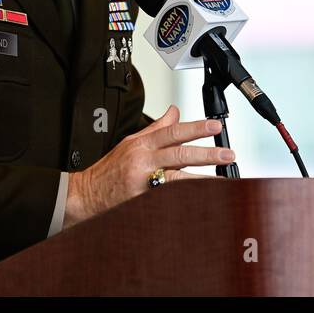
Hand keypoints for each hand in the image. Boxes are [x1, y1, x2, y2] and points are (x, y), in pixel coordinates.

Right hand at [62, 105, 232, 228]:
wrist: (86, 195)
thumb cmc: (109, 170)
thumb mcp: (131, 142)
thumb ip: (156, 129)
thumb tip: (175, 112)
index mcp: (141, 144)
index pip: (172, 132)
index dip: (195, 128)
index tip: (214, 126)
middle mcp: (143, 161)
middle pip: (179, 154)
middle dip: (206, 154)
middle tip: (227, 154)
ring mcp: (142, 182)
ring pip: (178, 178)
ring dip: (202, 179)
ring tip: (222, 181)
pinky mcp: (142, 200)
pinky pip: (168, 197)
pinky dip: (185, 197)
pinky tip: (200, 198)